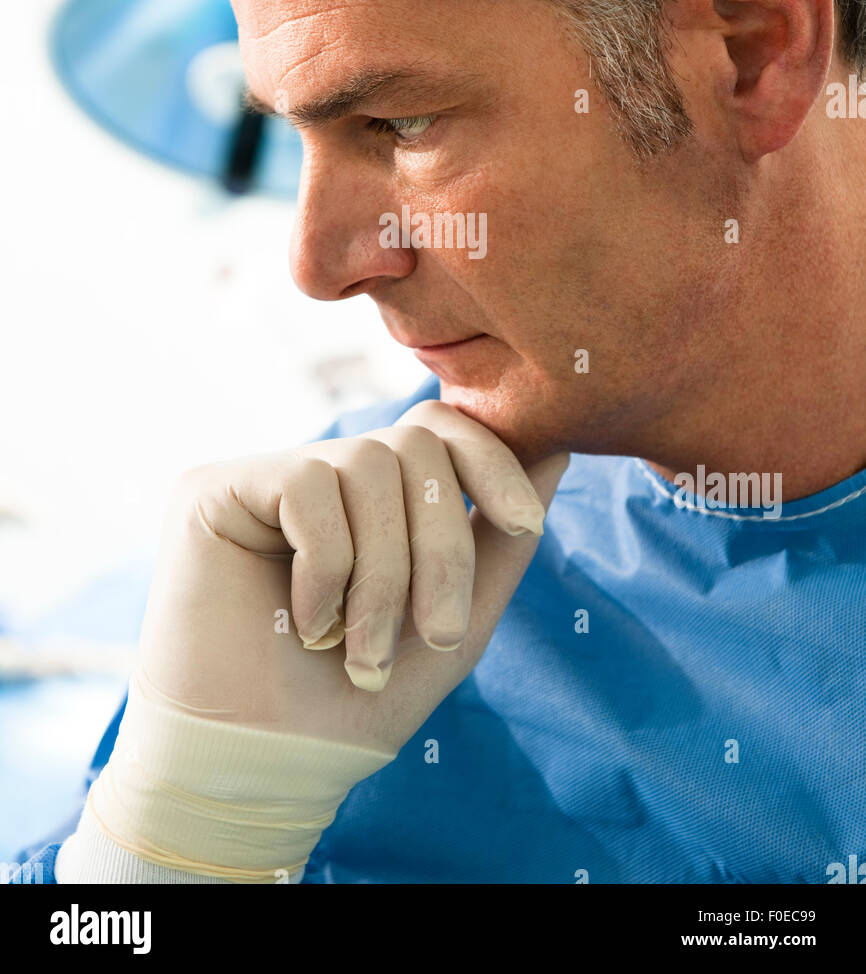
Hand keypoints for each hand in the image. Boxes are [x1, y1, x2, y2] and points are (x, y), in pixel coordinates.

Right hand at [137, 399, 568, 756]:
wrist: (261, 769)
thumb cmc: (355, 705)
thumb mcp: (454, 622)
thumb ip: (500, 542)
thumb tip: (559, 452)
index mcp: (375, 499)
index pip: (441, 428)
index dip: (492, 462)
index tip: (527, 525)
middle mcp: (323, 473)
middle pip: (416, 446)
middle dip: (442, 547)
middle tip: (436, 635)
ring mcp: (269, 476)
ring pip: (369, 465)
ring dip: (383, 574)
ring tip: (360, 651)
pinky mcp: (215, 488)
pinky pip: (307, 485)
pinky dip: (325, 568)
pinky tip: (306, 627)